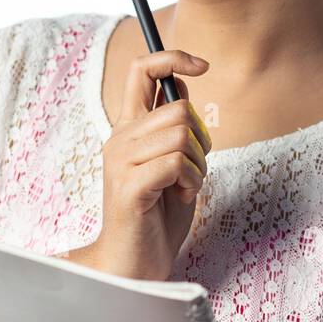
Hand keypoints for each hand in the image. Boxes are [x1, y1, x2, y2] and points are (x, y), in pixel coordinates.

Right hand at [89, 49, 211, 280]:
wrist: (133, 264)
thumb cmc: (156, 217)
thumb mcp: (170, 162)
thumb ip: (172, 126)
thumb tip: (181, 84)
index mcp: (128, 129)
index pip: (141, 69)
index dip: (173, 57)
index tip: (202, 65)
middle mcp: (119, 139)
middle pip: (178, 108)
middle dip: (201, 138)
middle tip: (192, 168)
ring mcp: (121, 161)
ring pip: (181, 135)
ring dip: (198, 164)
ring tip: (184, 186)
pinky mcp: (130, 186)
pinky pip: (177, 163)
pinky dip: (191, 180)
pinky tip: (179, 196)